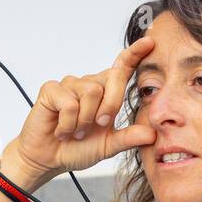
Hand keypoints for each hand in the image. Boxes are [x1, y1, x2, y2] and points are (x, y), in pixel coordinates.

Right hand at [9, 37, 157, 181]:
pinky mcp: (51, 90)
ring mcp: (70, 84)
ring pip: (91, 92)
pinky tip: (62, 130)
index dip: (135, 53)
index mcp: (105, 92)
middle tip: (98, 125)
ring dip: (85, 120)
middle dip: (110, 106)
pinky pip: (69, 103)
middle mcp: (89, 84)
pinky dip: (68, 123)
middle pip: (113, 78)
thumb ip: (129, 138)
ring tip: (76, 131)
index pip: (122, 68)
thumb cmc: (77, 148)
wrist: (49, 159)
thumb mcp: (108, 146)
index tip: (149, 42)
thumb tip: (153, 134)